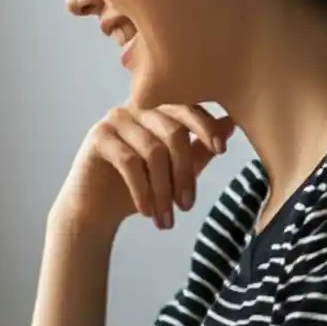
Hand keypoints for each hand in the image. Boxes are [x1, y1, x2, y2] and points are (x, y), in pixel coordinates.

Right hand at [51, 104, 234, 234]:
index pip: (187, 107)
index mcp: (156, 109)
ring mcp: (114, 119)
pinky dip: (142, 189)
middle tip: (187, 206)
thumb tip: (230, 124)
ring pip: (153, 150)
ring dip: (163, 189)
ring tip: (166, 218)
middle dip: (184, 173)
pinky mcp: (98, 137)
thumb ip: (200, 147)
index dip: (206, 126)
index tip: (222, 149)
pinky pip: (129, 161)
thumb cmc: (137, 188)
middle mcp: (134, 107)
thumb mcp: (175, 170)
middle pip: (173, 131)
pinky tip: (147, 211)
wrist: (95, 211)